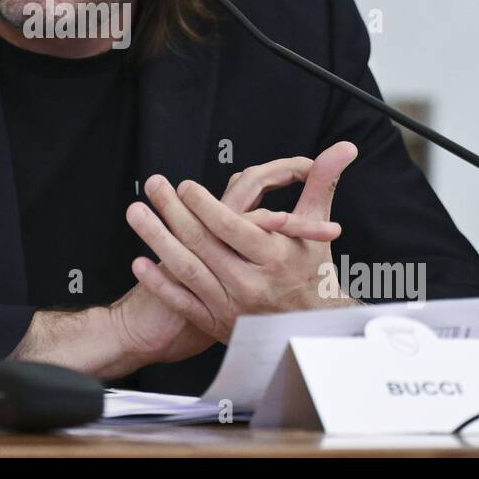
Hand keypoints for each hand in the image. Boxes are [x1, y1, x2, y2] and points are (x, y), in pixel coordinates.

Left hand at [107, 157, 324, 367]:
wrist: (311, 329)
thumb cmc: (311, 272)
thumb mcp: (316, 229)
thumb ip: (320, 184)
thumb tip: (342, 149)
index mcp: (275, 258)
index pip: (232, 228)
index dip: (206, 206)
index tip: (186, 186)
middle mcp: (251, 283)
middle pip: (203, 244)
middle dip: (173, 212)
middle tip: (154, 186)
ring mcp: (231, 306)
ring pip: (187, 270)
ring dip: (157, 240)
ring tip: (137, 213)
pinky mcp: (216, 323)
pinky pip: (183, 303)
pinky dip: (159, 284)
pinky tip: (140, 262)